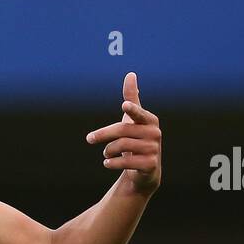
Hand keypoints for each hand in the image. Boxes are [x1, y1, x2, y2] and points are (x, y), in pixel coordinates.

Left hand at [85, 71, 161, 195]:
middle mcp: (155, 133)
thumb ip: (131, 98)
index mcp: (150, 120)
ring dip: (108, 150)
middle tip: (89, 138)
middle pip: (122, 131)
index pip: (138, 113)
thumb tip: (131, 74)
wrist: (145, 169)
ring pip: (122, 146)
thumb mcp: (133, 119)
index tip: (124, 105)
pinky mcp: (150, 165)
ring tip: (106, 153)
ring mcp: (154, 149)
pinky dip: (112, 163)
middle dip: (103, 134)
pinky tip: (107, 163)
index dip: (132, 109)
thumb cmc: (136, 138)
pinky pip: (126, 162)